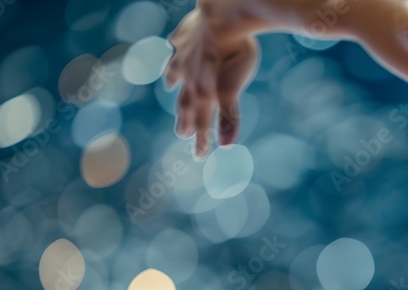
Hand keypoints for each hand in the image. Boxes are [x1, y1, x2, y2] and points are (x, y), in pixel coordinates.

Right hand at [164, 5, 259, 158]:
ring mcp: (183, 56)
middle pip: (186, 103)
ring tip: (174, 100)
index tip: (200, 156)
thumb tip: (226, 145)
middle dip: (186, 119)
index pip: (201, 122)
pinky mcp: (183, 37)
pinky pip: (173, 52)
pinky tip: (172, 64)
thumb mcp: (234, 86)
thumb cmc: (235, 49)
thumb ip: (229, 115)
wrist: (222, 13)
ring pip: (177, 78)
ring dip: (178, 91)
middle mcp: (188, 76)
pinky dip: (172, 63)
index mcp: (202, 90)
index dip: (202, 140)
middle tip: (183, 134)